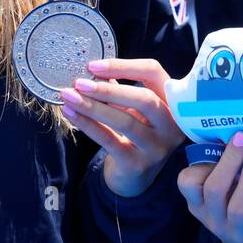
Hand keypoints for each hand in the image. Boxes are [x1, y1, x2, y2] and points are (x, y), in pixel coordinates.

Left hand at [59, 58, 185, 197]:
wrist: (135, 176)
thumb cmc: (134, 133)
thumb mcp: (132, 107)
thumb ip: (118, 88)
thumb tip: (92, 70)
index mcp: (173, 101)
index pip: (153, 72)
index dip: (123, 66)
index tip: (94, 66)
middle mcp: (172, 124)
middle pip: (144, 99)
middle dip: (108, 90)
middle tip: (79, 83)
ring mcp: (157, 147)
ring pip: (125, 121)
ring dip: (93, 107)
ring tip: (69, 97)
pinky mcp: (138, 164)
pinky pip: (110, 140)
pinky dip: (88, 125)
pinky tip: (71, 114)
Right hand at [177, 131, 242, 242]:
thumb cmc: (239, 205)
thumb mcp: (226, 189)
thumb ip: (225, 168)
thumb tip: (235, 130)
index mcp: (200, 204)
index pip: (187, 184)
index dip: (200, 165)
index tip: (217, 147)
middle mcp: (214, 219)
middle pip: (214, 190)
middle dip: (229, 161)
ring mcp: (237, 231)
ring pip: (238, 207)